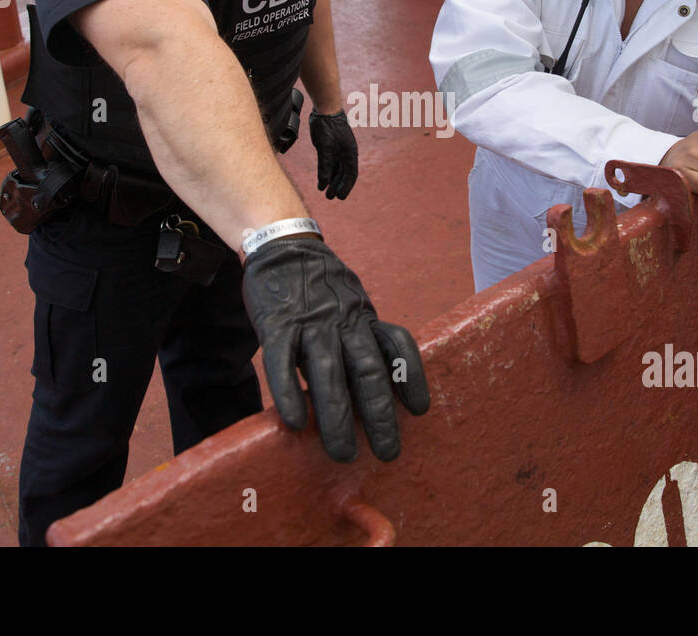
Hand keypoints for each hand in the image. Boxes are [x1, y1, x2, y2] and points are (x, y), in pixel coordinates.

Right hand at [241, 237, 429, 461]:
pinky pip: (283, 363)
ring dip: (337, 417)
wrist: (281, 245)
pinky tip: (296, 422)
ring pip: (328, 373)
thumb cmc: (318, 285)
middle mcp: (343, 320)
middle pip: (368, 371)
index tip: (420, 410)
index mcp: (364, 316)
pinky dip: (290, 393)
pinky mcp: (278, 324)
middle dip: (380, 416)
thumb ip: (359, 335)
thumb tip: (372, 383)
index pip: (397, 345)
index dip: (411, 376)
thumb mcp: (350, 303)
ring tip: (343, 453)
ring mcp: (311, 322)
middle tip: (388, 453)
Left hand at [309, 109, 358, 199]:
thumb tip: (323, 184)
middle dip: (338, 186)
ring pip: (336, 170)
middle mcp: (345, 153)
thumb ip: (324, 166)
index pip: (350, 174)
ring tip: (326, 193)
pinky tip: (321, 181)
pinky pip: (328, 164)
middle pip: (343, 174)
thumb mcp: (326, 148)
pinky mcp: (328, 147)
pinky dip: (325, 173)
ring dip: (332, 181)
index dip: (346, 186)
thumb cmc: (328, 126)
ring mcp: (337, 150)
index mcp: (350, 153)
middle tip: (331, 197)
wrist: (324, 109)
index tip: (340, 197)